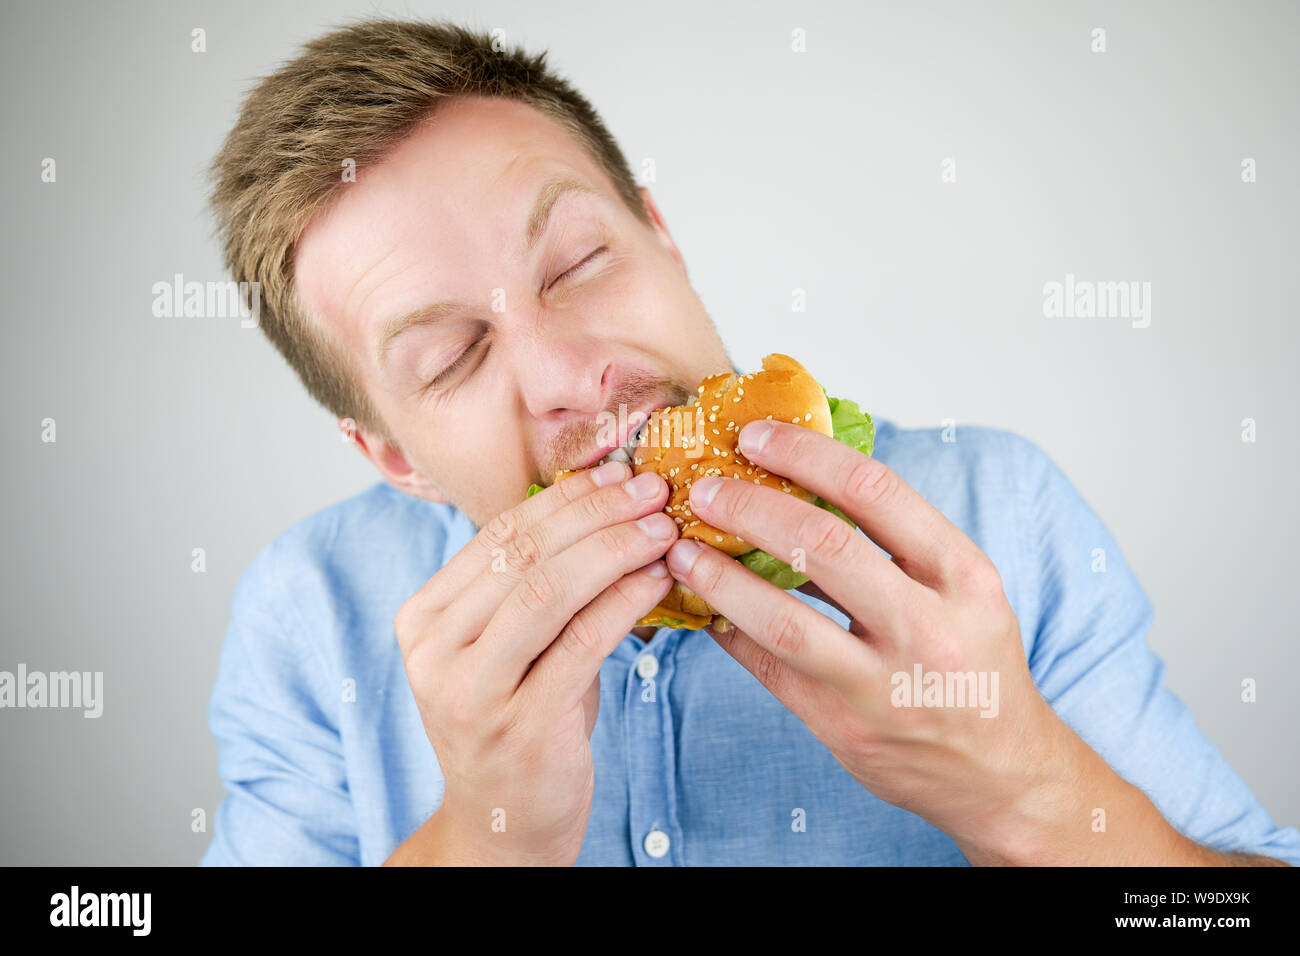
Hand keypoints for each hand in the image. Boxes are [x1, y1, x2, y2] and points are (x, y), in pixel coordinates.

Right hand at [391, 461, 676, 864]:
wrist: (503, 824)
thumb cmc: (517, 719)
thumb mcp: (511, 647)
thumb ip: (535, 585)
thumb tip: (608, 501)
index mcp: (423, 619)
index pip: (498, 535)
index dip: (565, 499)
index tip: (619, 474)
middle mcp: (435, 652)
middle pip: (523, 556)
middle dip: (597, 514)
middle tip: (653, 490)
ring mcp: (472, 691)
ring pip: (548, 591)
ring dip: (616, 549)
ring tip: (664, 528)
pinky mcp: (520, 726)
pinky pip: (582, 643)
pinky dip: (626, 600)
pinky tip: (659, 579)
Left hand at [663, 419, 1066, 863]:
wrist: (1002, 771)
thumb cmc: (973, 661)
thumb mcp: (963, 588)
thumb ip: (898, 539)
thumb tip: (800, 476)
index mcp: (962, 575)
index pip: (875, 491)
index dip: (805, 455)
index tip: (756, 437)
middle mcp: (927, 628)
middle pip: (823, 546)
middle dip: (749, 508)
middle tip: (705, 491)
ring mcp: (883, 685)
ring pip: (783, 620)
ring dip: (721, 578)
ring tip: (684, 552)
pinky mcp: (844, 728)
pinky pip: (769, 670)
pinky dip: (729, 633)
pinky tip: (705, 608)